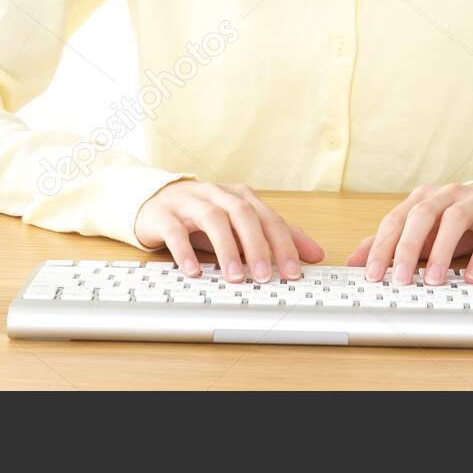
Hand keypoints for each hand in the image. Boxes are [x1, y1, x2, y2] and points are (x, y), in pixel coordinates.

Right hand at [135, 180, 323, 281]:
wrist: (156, 200)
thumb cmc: (204, 217)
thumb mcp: (242, 226)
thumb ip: (277, 238)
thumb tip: (316, 254)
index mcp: (241, 196)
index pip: (268, 218)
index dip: (283, 245)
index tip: (293, 272)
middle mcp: (217, 194)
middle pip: (243, 214)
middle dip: (257, 246)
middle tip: (264, 276)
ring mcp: (190, 202)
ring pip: (212, 219)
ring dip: (226, 249)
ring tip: (235, 277)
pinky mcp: (164, 214)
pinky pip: (176, 231)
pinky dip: (186, 251)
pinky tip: (193, 272)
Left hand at [345, 183, 472, 286]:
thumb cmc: (459, 223)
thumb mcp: (423, 232)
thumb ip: (390, 244)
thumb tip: (354, 261)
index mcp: (422, 199)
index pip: (395, 220)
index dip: (381, 247)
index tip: (372, 275)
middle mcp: (445, 195)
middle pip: (421, 216)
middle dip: (408, 248)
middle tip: (401, 280)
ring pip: (453, 220)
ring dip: (441, 251)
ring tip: (434, 281)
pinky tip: (471, 277)